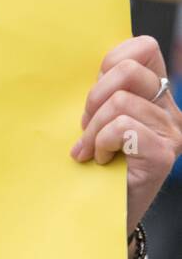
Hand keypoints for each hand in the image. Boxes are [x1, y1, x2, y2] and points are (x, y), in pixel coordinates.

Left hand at [71, 35, 181, 242]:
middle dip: (94, 95)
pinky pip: (123, 128)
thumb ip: (105, 90)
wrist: (104, 211)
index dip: (113, 58)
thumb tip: (93, 67)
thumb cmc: (97, 161)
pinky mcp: (164, 154)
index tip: (97, 86)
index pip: (144, 48)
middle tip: (87, 123)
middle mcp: (170, 110)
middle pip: (128, 69)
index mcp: (155, 94)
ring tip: (92, 147)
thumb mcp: (99, 116)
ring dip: (93, 127)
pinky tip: (100, 159)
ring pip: (119, 102)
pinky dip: (101, 142)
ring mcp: (171, 132)